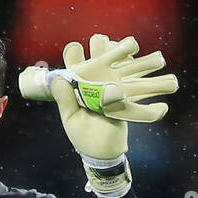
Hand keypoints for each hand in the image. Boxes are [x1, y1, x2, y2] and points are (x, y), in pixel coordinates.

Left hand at [20, 35, 177, 160]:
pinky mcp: (125, 92)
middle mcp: (93, 82)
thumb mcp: (73, 120)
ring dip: (122, 51)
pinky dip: (136, 65)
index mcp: (76, 87)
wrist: (106, 152)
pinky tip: (139, 59)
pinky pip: (132, 74)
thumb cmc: (86, 138)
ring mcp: (109, 85)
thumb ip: (65, 100)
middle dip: (101, 46)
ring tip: (129, 47)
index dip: (74, 53)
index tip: (78, 51)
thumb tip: (58, 78)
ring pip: (116, 62)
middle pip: (97, 56)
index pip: (73, 62)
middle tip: (104, 45)